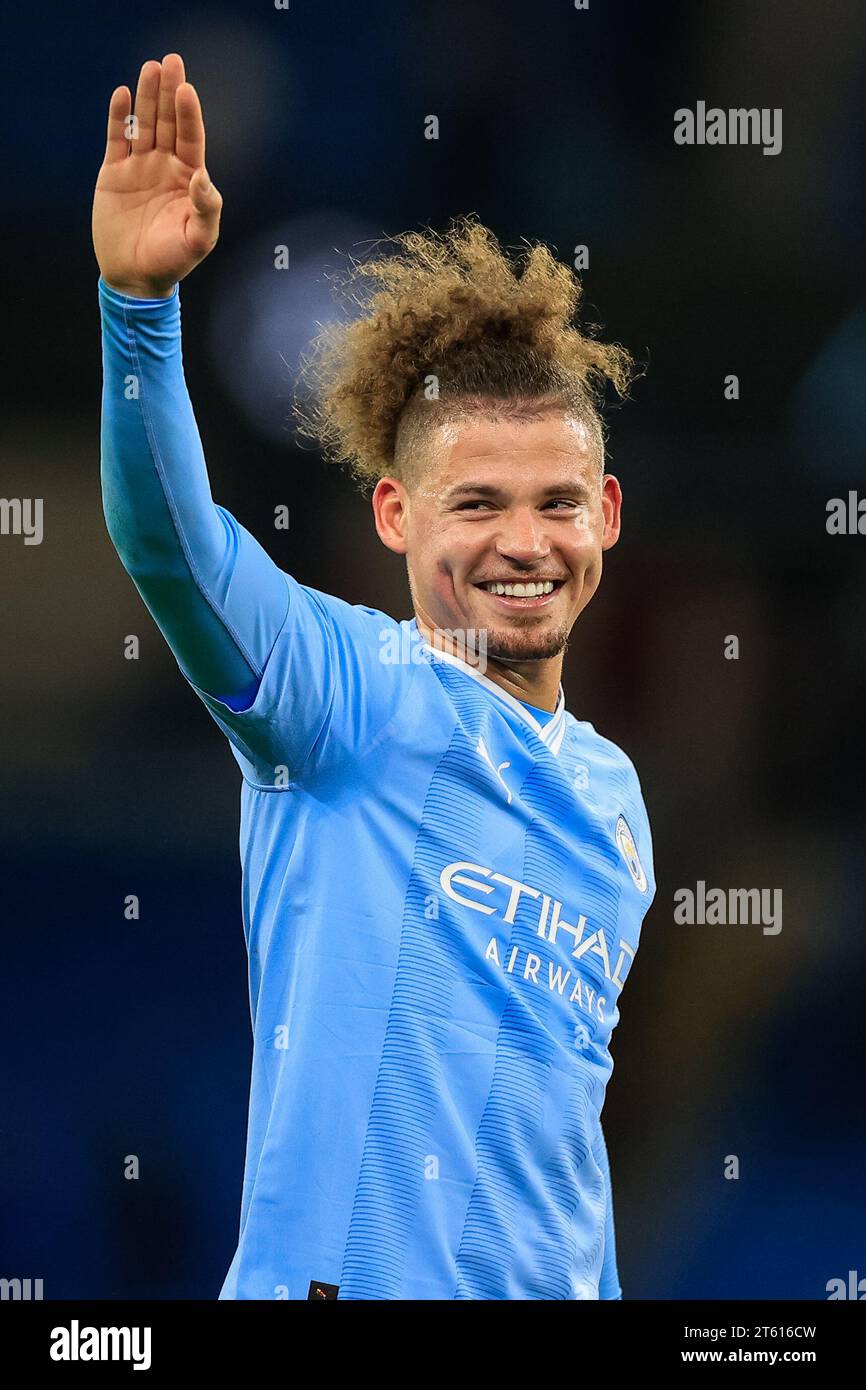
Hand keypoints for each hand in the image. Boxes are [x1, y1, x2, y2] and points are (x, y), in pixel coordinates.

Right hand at [92, 53, 222, 297]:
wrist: (136, 277)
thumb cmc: (173, 260)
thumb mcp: (199, 239)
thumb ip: (207, 208)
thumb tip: (202, 176)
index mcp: (189, 178)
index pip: (191, 138)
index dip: (189, 114)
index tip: (186, 90)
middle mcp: (165, 166)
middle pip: (168, 122)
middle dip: (169, 92)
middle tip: (170, 61)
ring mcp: (139, 167)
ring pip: (144, 124)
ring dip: (147, 96)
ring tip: (150, 67)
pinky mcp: (114, 173)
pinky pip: (117, 139)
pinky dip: (118, 117)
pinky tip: (122, 94)